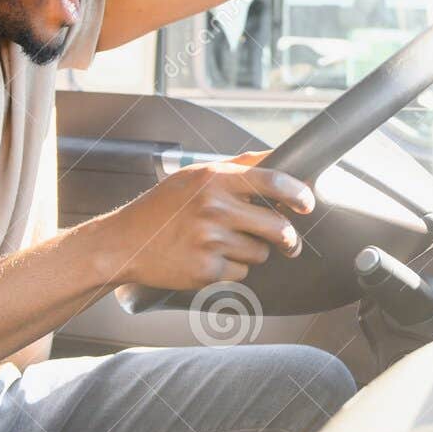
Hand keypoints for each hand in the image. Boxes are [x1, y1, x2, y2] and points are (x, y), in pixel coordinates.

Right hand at [107, 152, 314, 290]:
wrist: (125, 243)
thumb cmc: (162, 207)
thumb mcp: (196, 176)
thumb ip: (238, 166)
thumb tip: (277, 157)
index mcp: (215, 180)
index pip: (273, 182)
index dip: (298, 194)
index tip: (307, 203)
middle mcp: (214, 209)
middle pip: (277, 228)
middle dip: (286, 237)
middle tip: (286, 241)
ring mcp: (210, 241)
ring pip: (260, 253)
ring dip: (251, 252)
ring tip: (221, 243)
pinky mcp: (206, 270)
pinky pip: (241, 273)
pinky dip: (232, 270)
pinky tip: (209, 258)